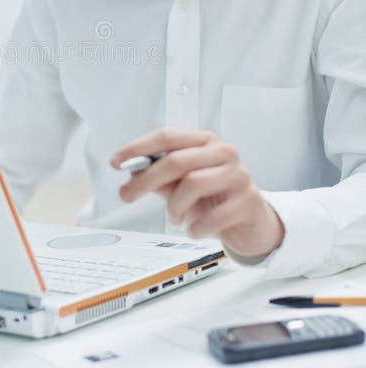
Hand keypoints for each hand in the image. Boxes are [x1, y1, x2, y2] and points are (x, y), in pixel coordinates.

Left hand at [111, 128, 284, 259]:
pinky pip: (213, 215)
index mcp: (204, 141)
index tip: (116, 162)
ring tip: (174, 217)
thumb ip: (160, 178)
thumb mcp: (182, 186)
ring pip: (193, 183)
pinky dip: (196, 227)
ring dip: (175, 206)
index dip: (137, 148)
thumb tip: (134, 173)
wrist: (252, 223)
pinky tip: (194, 230)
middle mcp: (223, 152)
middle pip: (176, 160)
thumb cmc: (214, 199)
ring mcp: (239, 175)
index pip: (166, 136)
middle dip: (146, 180)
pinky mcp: (249, 201)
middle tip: (127, 195)